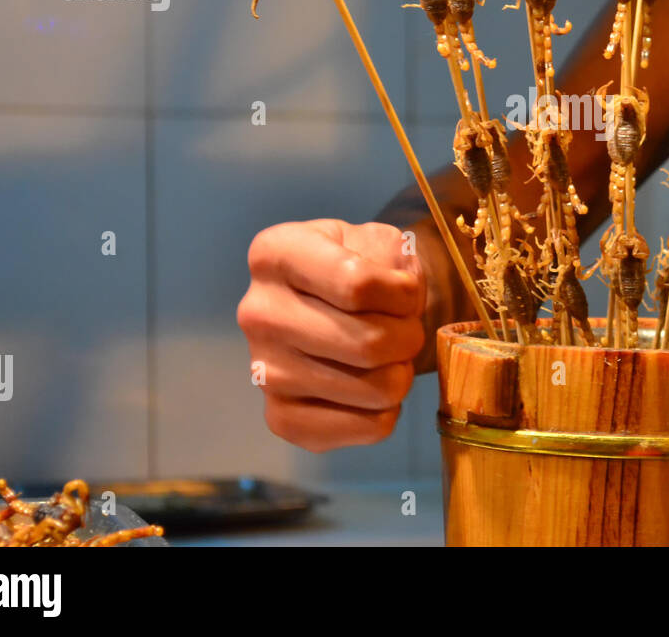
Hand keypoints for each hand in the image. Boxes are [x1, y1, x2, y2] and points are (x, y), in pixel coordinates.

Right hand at [237, 219, 424, 451]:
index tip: (407, 292)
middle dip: (409, 338)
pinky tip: (374, 386)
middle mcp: (258, 313)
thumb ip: (396, 263)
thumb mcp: (382, 241)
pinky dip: (388, 411)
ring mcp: (264, 370)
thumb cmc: (366, 266)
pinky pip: (364, 428)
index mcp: (275, 254)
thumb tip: (401, 299)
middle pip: (368, 343)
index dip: (404, 293)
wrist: (347, 303)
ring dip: (402, 373)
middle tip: (408, 331)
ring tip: (391, 356)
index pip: (358, 285)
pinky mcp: (280, 417)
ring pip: (373, 388)